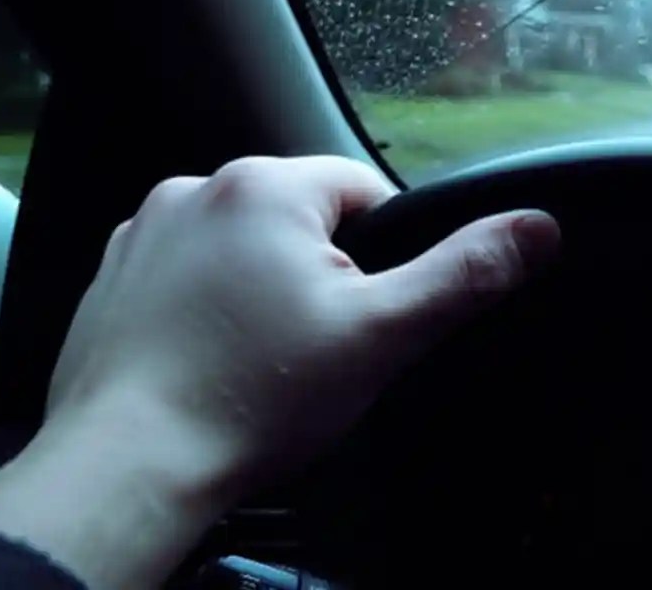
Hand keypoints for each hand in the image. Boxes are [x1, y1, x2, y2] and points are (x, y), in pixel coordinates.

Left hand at [0, 156, 560, 589]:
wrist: (130, 465)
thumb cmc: (253, 398)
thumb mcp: (383, 334)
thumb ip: (465, 274)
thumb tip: (537, 228)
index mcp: (268, 187)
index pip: (365, 192)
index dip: (383, 258)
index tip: (366, 315)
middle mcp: (198, 190)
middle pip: (304, 219)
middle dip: (323, 273)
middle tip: (315, 346)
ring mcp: (145, 232)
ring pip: (246, 246)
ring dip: (264, 285)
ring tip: (262, 358)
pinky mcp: (114, 275)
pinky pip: (190, 273)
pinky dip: (210, 305)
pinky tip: (215, 359)